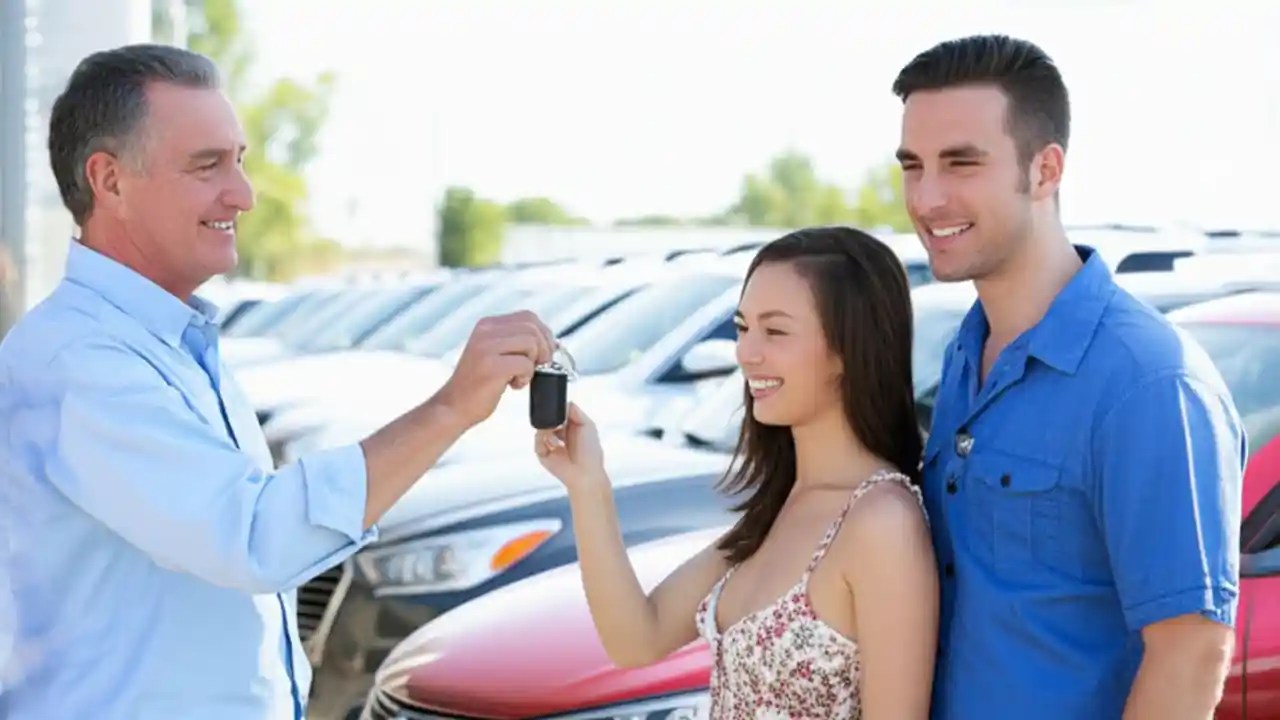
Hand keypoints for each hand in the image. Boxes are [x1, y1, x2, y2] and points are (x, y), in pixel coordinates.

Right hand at [434, 310, 555, 427]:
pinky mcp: (491, 366)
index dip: (544, 335)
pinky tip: (512, 385)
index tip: (543, 355)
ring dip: (533, 364)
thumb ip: (515, 342)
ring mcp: (487, 347)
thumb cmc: (479, 384)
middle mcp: (485, 331)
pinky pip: (526, 364)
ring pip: (532, 343)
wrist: (454, 406)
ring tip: (520, 377)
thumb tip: (551, 341)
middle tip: (537, 368)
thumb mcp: (494, 353)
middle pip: (533, 328)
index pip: (528, 317)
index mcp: (487, 324)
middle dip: (544, 349)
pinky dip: (526, 377)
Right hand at [535, 403, 605, 488]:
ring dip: (547, 431)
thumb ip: (575, 411)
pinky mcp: (543, 455)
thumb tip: (563, 403)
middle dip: (549, 420)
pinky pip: (537, 443)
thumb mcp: (587, 424)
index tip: (557, 411)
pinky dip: (543, 441)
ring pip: (540, 430)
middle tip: (556, 424)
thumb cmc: (590, 451)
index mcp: (571, 428)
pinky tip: (553, 444)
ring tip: (555, 436)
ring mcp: (551, 445)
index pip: (558, 415)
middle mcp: (560, 435)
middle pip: (547, 421)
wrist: (585, 472)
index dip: (556, 412)